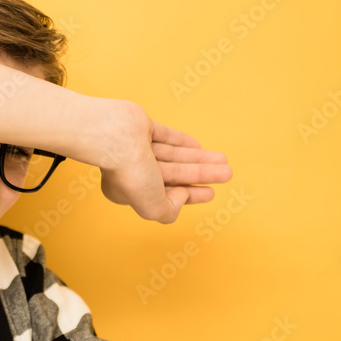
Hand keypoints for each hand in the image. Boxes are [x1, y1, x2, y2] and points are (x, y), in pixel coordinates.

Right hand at [96, 100, 232, 223]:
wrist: (114, 136)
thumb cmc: (128, 173)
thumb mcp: (152, 207)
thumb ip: (168, 211)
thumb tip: (182, 194)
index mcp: (128, 193)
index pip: (166, 196)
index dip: (190, 196)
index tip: (210, 193)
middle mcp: (132, 172)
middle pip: (174, 175)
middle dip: (201, 175)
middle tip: (226, 174)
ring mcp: (136, 149)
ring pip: (174, 156)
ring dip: (199, 159)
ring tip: (223, 160)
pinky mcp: (141, 128)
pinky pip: (166, 137)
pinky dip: (181, 142)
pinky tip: (198, 145)